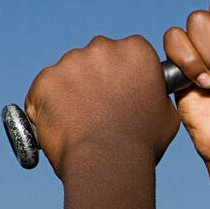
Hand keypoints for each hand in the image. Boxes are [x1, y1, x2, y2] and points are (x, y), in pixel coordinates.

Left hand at [24, 34, 181, 179]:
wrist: (108, 161)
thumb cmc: (142, 141)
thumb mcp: (166, 110)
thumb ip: (155, 92)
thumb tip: (149, 93)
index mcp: (136, 49)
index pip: (126, 51)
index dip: (121, 73)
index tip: (118, 91)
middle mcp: (103, 47)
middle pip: (95, 57)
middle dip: (94, 77)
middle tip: (96, 107)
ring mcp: (72, 62)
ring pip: (67, 72)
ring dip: (70, 90)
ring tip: (77, 121)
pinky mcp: (46, 79)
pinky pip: (43, 90)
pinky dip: (47, 105)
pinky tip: (59, 124)